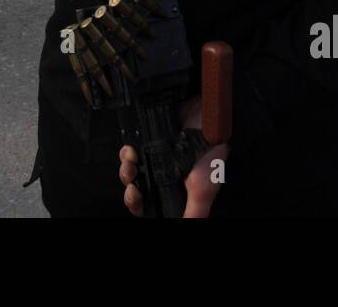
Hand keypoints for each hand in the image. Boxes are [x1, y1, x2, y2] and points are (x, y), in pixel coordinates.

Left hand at [119, 95, 229, 217]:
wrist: (207, 114)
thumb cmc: (211, 149)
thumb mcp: (204, 187)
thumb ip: (195, 211)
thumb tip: (184, 225)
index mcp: (175, 189)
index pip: (149, 205)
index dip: (138, 204)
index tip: (135, 195)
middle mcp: (164, 174)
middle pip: (136, 189)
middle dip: (130, 187)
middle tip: (133, 182)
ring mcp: (155, 157)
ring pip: (131, 171)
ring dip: (126, 169)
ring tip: (132, 162)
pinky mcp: (150, 140)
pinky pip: (130, 150)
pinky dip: (127, 152)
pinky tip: (132, 149)